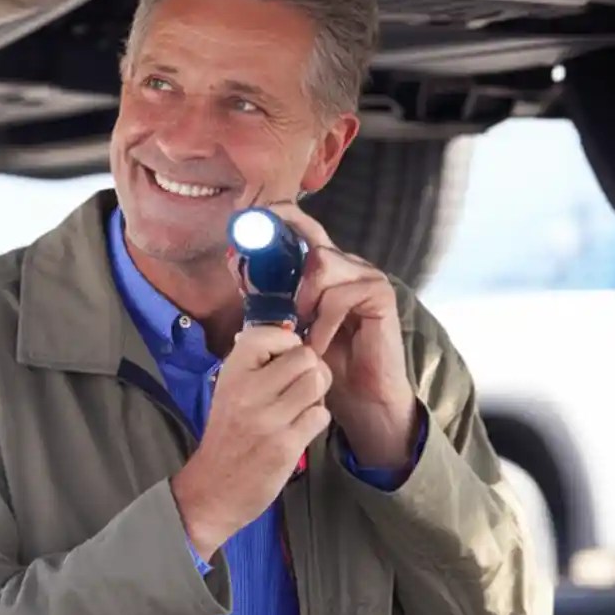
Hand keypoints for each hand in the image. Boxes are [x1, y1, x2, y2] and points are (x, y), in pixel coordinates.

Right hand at [171, 326, 331, 561]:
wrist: (212, 489)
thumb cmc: (226, 436)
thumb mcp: (229, 391)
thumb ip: (256, 366)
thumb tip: (293, 341)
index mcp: (232, 374)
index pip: (269, 335)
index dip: (288, 342)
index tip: (285, 358)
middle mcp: (249, 392)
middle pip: (305, 358)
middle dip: (312, 369)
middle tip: (302, 385)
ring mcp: (269, 419)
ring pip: (317, 383)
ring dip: (317, 395)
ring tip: (304, 405)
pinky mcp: (286, 445)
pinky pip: (320, 416)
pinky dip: (317, 419)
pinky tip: (302, 427)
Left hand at [265, 202, 418, 470]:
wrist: (362, 397)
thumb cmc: (327, 361)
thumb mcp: (289, 324)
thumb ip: (268, 295)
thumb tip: (234, 264)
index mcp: (325, 266)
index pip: (303, 227)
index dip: (280, 217)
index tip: (251, 217)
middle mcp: (347, 263)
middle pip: (311, 241)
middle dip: (283, 263)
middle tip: (267, 292)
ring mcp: (367, 275)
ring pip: (322, 264)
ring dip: (303, 302)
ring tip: (300, 335)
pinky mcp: (381, 294)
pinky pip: (339, 296)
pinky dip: (322, 324)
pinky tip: (316, 346)